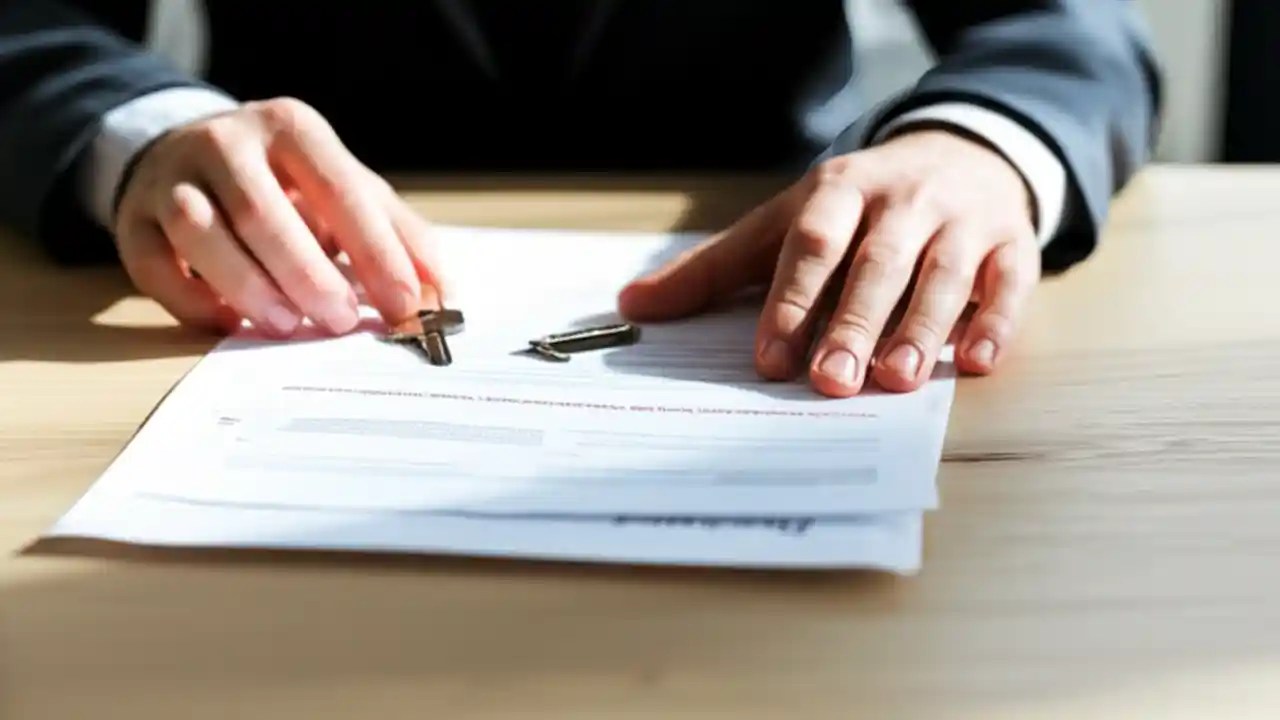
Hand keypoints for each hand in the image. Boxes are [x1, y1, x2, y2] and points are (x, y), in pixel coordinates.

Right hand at [113, 97, 445, 335]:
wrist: (190, 155)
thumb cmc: (289, 184)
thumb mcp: (348, 191)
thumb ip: (398, 236)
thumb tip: (440, 294)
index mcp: (292, 130)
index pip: (340, 189)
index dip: (376, 251)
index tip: (405, 303)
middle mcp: (227, 144)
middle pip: (263, 212)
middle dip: (308, 274)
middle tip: (342, 320)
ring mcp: (172, 179)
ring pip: (202, 234)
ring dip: (249, 286)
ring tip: (288, 325)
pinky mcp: (133, 220)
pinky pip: (156, 266)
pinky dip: (193, 302)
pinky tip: (230, 324)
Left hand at [618, 129, 1040, 396]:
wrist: (961, 156)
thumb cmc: (857, 207)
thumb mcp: (785, 223)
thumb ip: (716, 269)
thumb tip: (635, 306)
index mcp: (837, 192)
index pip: (811, 245)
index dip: (790, 301)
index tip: (769, 359)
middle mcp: (901, 202)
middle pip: (875, 264)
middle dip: (853, 323)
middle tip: (831, 382)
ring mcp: (961, 221)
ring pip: (941, 275)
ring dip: (920, 328)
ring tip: (896, 379)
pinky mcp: (1011, 245)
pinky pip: (1009, 282)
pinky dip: (996, 320)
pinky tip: (977, 360)